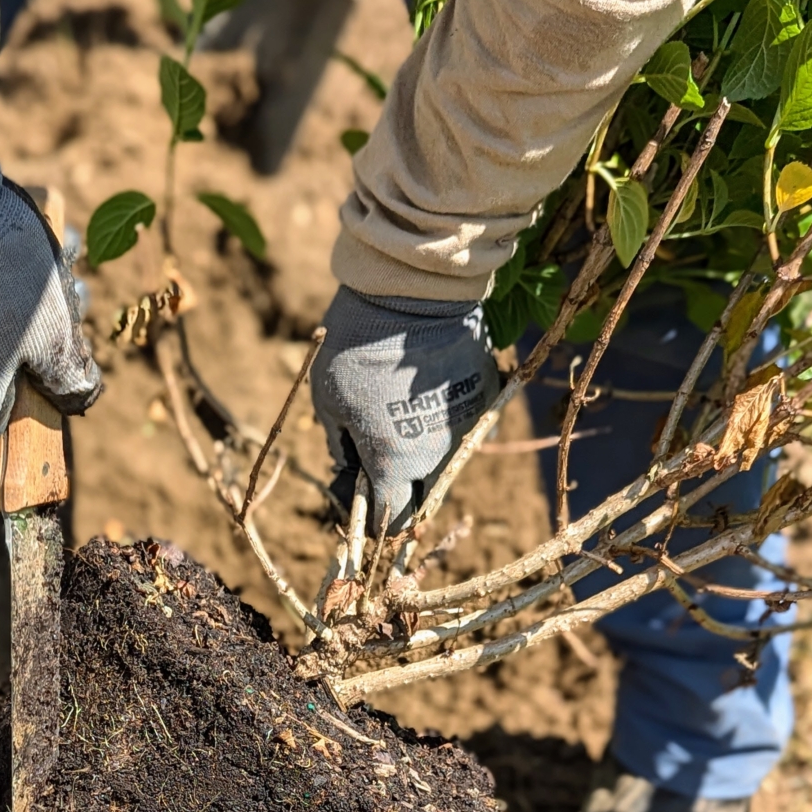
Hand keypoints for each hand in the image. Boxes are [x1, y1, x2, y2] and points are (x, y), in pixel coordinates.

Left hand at [310, 286, 497, 535]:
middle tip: (380, 459)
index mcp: (394, 463)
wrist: (414, 291)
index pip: (393, 520)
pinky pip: (463, 426)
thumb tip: (350, 473)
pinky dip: (445, 421)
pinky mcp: (484, 399)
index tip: (366, 502)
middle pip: (422, 495)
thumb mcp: (328, 399)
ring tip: (401, 418)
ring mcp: (465, 427)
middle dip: (402, 487)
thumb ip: (340, 446)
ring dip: (424, 454)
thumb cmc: (357, 346)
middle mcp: (436, 455)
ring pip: (445, 461)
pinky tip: (425, 395)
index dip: (377, 518)